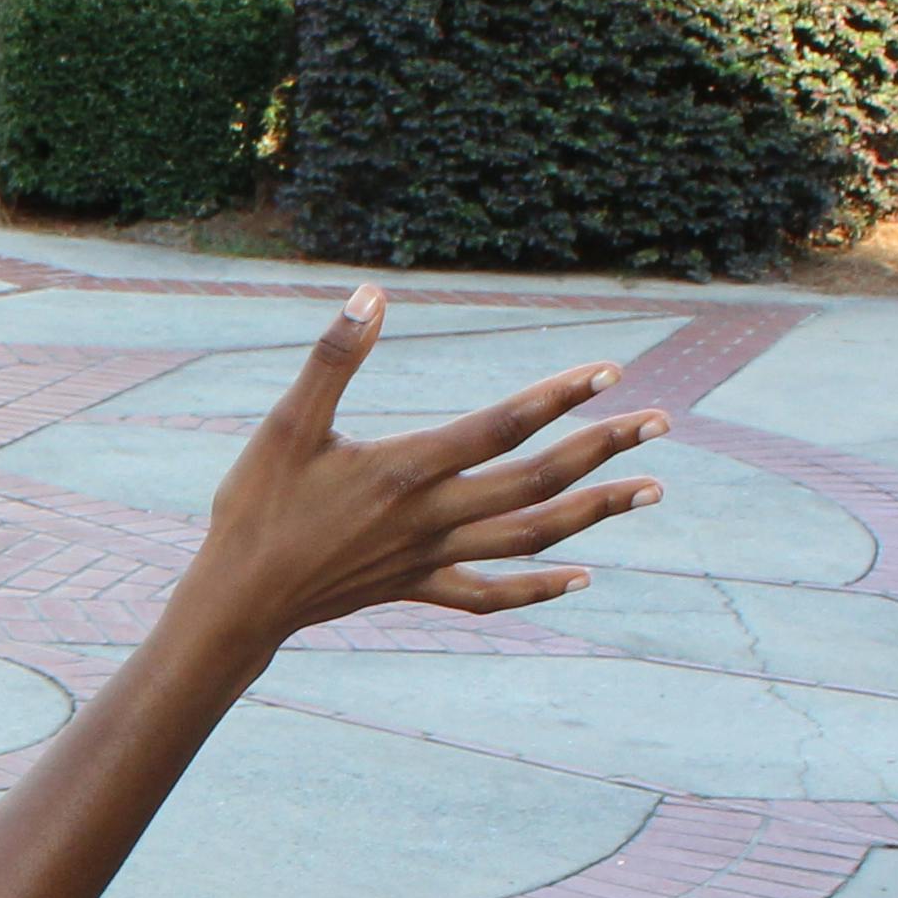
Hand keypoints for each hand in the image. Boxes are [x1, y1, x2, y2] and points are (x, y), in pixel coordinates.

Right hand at [182, 288, 665, 646]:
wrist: (238, 602)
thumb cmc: (255, 510)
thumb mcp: (286, 426)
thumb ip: (333, 359)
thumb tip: (370, 295)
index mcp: (406, 469)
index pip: (500, 426)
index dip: (557, 398)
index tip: (610, 372)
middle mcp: (431, 517)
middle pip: (535, 481)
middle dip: (603, 452)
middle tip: (660, 425)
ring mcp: (429, 558)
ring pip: (530, 537)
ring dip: (594, 513)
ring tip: (650, 491)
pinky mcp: (416, 587)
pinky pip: (489, 593)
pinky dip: (538, 588)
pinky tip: (581, 576)